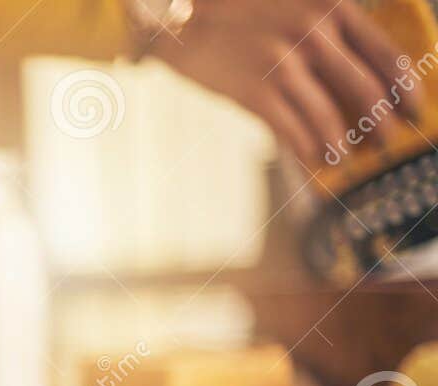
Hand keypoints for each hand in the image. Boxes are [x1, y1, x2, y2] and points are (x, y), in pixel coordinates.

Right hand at [148, 0, 422, 164]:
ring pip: (330, 116)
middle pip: (366, 90)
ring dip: (342, 144)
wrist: (180, 14)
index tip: (415, 110)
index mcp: (332, 5)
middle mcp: (315, 32)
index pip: (386, 54)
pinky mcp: (255, 90)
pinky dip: (308, 149)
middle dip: (382, 124)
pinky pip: (293, 129)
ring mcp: (285, 63)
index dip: (407, 90)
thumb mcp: (292, 1)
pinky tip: (314, 160)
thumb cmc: (237, 9)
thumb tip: (354, 71)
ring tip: (346, 158)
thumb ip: (325, 26)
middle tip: (386, 143)